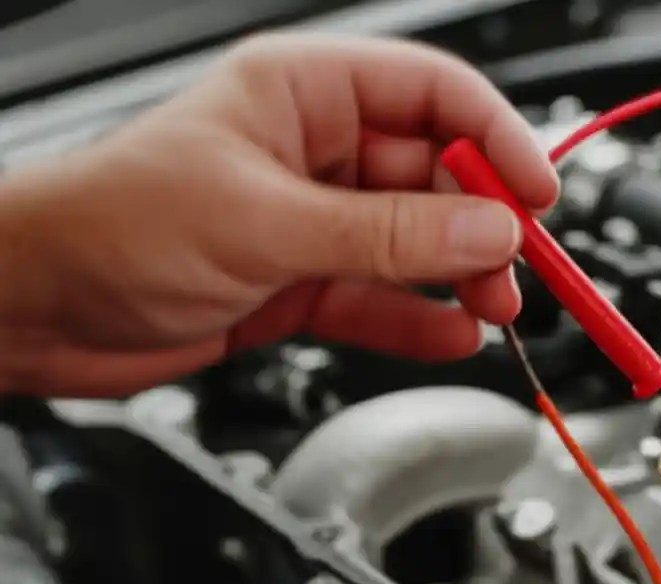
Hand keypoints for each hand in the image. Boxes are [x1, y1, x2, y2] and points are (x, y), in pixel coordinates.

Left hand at [0, 34, 557, 396]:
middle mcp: (316, 151)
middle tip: (514, 270)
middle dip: (482, 223)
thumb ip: (388, 233)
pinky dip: (417, 319)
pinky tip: (450, 337)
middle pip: (437, 175)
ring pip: (416, 242)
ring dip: (460, 277)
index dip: (495, 138)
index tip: (536, 194)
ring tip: (493, 310)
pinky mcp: (301, 281)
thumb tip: (488, 230)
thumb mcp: (266, 221)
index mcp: (305, 94)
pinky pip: (380, 297)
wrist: (32, 309)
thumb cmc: (109, 226)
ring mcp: (313, 220)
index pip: (433, 94)